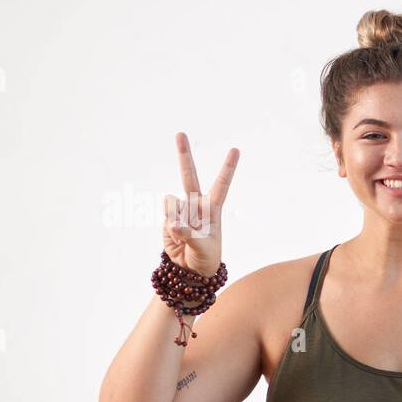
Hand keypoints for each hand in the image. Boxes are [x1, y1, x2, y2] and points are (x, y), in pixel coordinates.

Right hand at [162, 132, 238, 279]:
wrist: (190, 268)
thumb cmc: (205, 257)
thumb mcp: (203, 249)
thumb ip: (189, 235)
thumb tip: (173, 224)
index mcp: (212, 208)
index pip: (221, 184)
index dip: (228, 167)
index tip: (236, 149)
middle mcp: (196, 203)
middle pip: (189, 175)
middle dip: (184, 154)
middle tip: (180, 133)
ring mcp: (180, 209)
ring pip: (173, 203)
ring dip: (177, 220)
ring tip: (185, 237)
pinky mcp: (167, 217)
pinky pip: (166, 216)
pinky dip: (170, 228)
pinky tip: (176, 237)